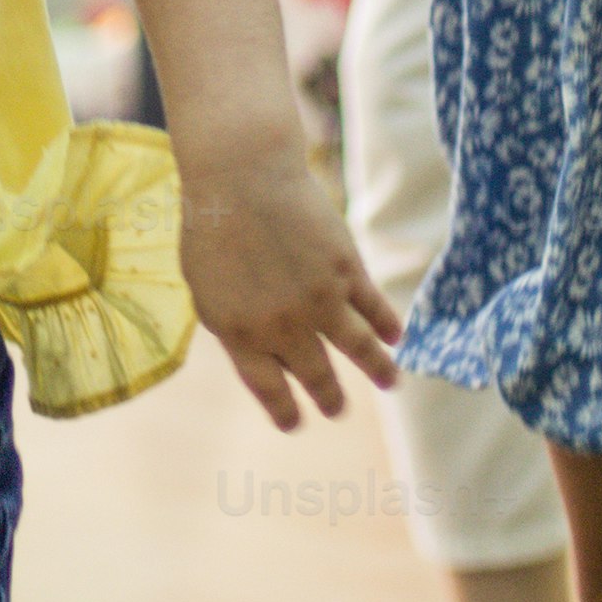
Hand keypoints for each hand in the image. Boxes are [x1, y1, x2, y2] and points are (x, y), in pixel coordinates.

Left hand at [174, 149, 407, 431]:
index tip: (295, 423)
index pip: (269, 389)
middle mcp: (284, 329)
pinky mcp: (348, 272)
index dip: (284, 410)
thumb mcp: (205, 287)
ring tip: (392, 383)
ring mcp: (320, 302)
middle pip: (316, 376)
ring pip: (359, 350)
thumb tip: (254, 350)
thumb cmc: (212, 227)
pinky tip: (396, 337)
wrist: (242, 177)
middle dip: (330, 398)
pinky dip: (389, 326)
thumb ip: (231, 324)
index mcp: (240, 336)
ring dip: (379, 371)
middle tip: (338, 409)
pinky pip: (375, 309)